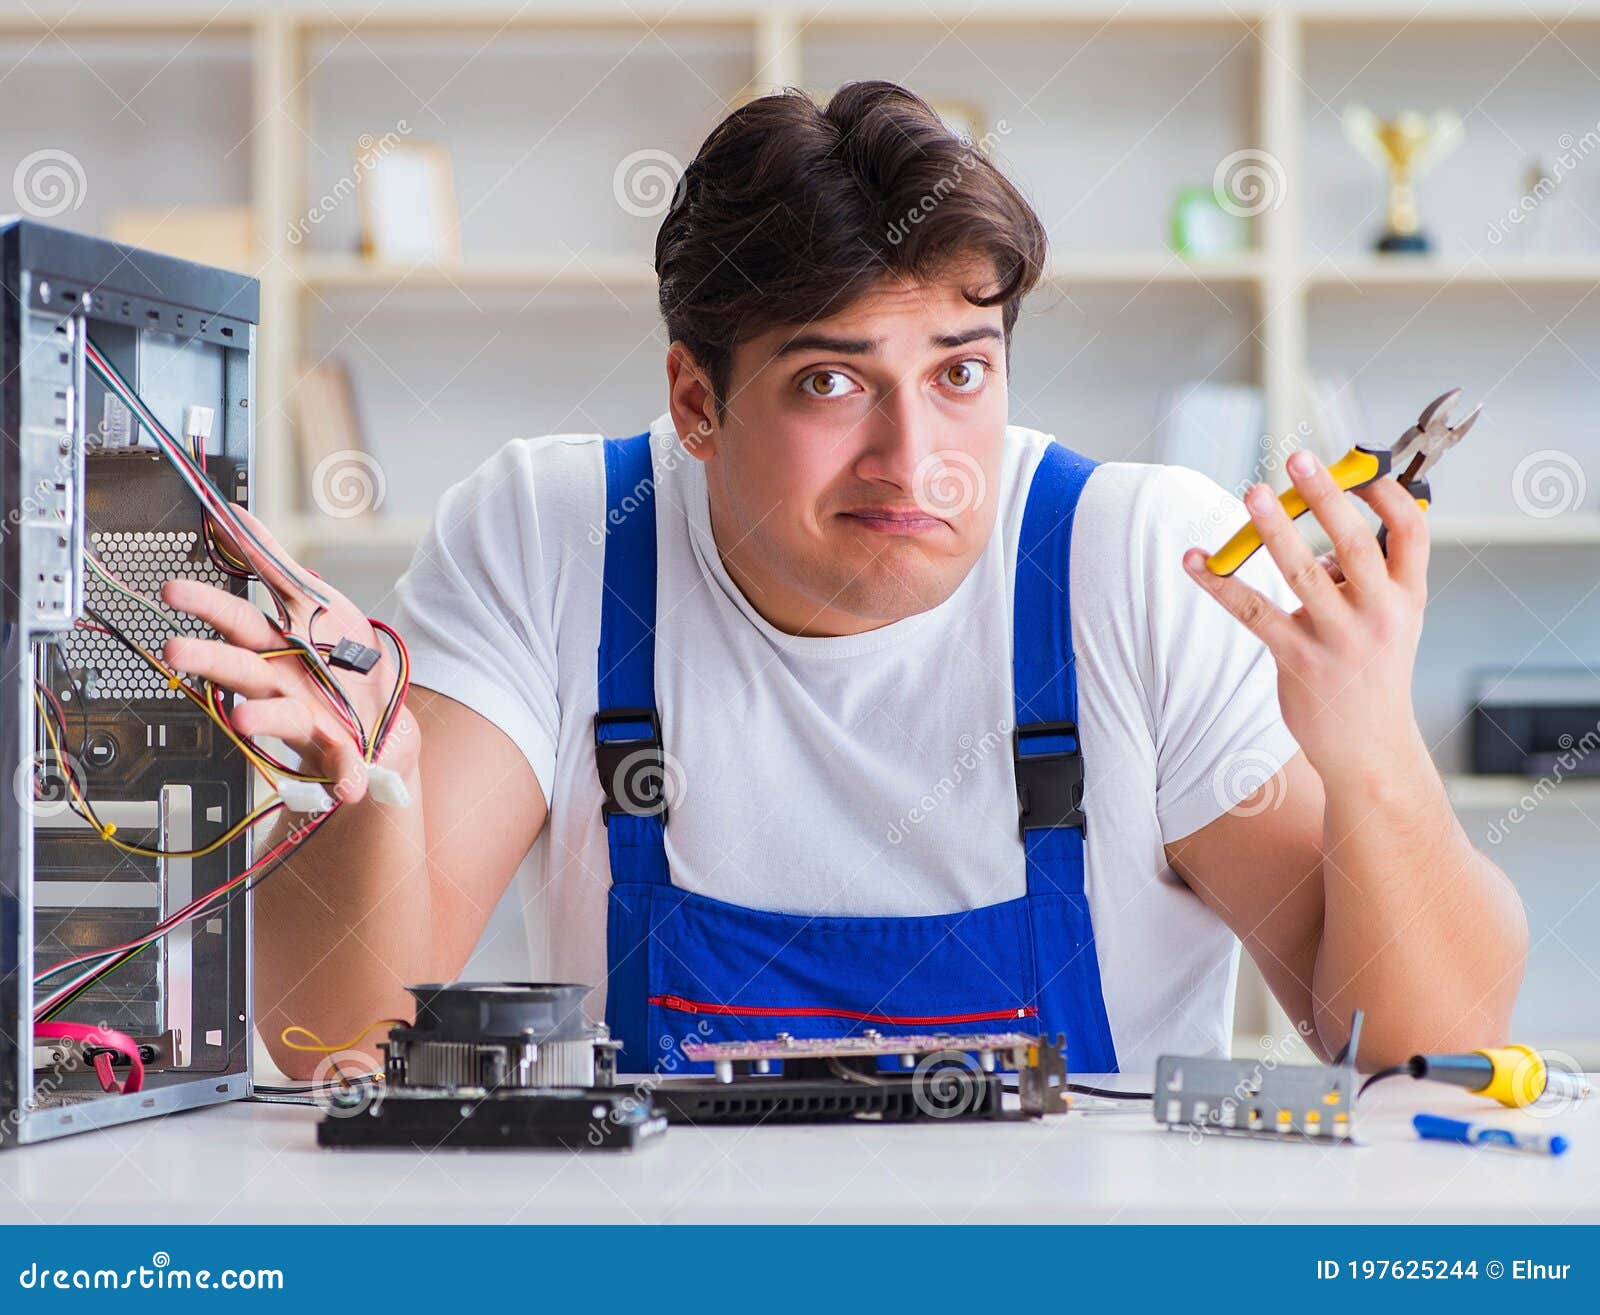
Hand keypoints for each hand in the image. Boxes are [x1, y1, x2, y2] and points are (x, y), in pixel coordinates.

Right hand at [160, 505, 415, 803]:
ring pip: (279, 716)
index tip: (172, 590)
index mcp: (273, 645)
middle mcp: (280, 682)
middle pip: (241, 666)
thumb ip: (269, 561)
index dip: (207, 603)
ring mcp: (306, 717)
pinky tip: (351, 785)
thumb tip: (233, 513)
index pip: (236, 618)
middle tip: (175, 649)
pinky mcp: (338, 748)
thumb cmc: (334, 658)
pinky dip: (346, 775)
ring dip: (261, 718)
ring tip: (245, 719)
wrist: (378, 716)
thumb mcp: (310, 598)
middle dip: (209, 658)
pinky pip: (342, 765)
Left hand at [1182, 449, 1430, 784]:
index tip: (1362, 466)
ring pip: (1302, 575)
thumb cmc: (1373, 674)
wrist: (1369, 748)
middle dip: (1326, 497)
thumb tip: (1315, 533)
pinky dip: (1221, 583)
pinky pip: (1254, 613)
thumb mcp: (1391, 622)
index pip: (1411, 533)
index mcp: (1408, 597)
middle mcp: (1380, 614)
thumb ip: (1362, 578)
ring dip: (1274, 531)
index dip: (1388, 495)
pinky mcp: (1298, 662)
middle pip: (1355, 544)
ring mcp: (1339, 640)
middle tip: (1298, 458)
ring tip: (1252, 495)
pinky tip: (1195, 561)